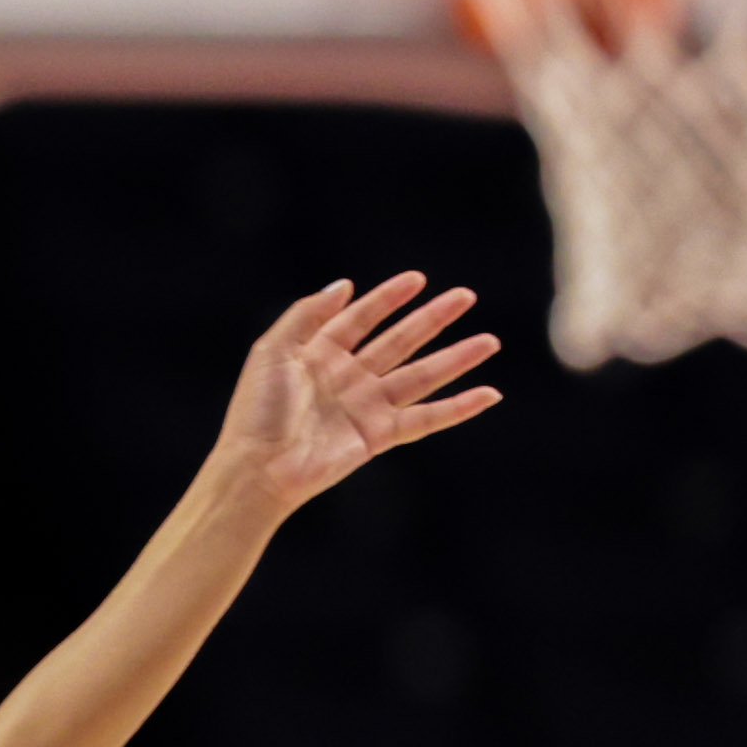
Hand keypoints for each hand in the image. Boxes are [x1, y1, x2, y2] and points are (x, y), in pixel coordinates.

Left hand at [215, 272, 502, 507]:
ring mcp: (366, 406)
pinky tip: (488, 394)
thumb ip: (306, 315)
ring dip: (456, 358)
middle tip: (465, 297)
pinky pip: (426, 419)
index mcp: (318, 354)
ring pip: (421, 376)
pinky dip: (458, 408)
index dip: (388, 298)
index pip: (361, 318)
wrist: (258, 467)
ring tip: (489, 341)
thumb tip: (344, 284)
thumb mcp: (272, 351)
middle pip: (399, 341)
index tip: (418, 279)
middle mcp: (347, 377)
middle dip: (432, 319)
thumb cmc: (257, 412)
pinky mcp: (378, 435)